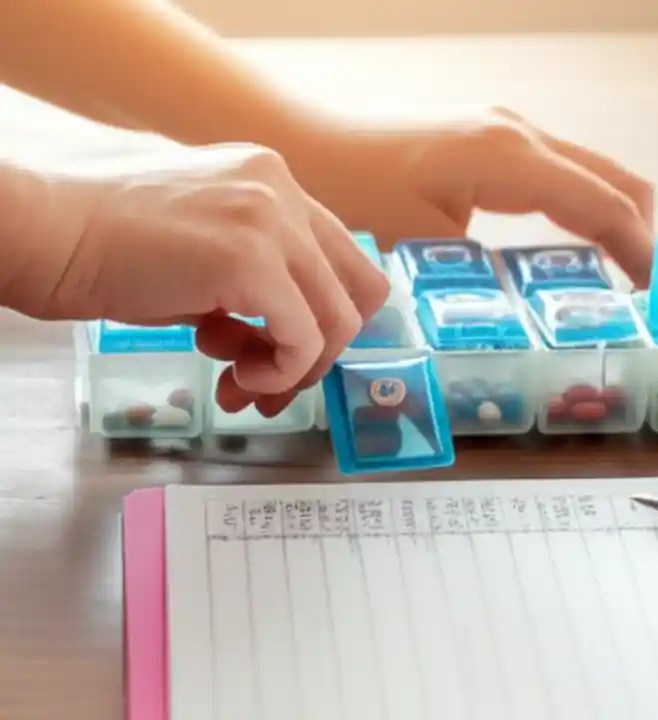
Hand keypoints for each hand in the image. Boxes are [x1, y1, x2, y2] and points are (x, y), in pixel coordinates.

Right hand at [6, 143, 389, 415]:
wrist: (42, 230)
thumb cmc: (100, 245)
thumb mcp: (200, 251)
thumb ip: (253, 279)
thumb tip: (283, 341)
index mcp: (270, 180)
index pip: (341, 258)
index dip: (324, 319)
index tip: (283, 356)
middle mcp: (282, 190)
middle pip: (360, 289)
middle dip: (323, 350)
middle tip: (272, 383)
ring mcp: (271, 221)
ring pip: (338, 319)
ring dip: (297, 369)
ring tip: (240, 385)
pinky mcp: (250, 260)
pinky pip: (304, 338)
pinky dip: (281, 373)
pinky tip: (237, 378)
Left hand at [286, 107, 655, 285]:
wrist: (298, 139)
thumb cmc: (345, 189)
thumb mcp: (419, 248)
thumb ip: (487, 281)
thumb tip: (538, 326)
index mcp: (510, 157)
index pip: (607, 207)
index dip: (642, 257)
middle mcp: (520, 134)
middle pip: (618, 182)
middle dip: (642, 240)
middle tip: (647, 302)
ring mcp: (508, 131)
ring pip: (595, 175)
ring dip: (616, 226)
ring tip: (621, 287)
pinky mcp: (492, 141)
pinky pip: (565, 175)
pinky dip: (586, 213)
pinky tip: (573, 257)